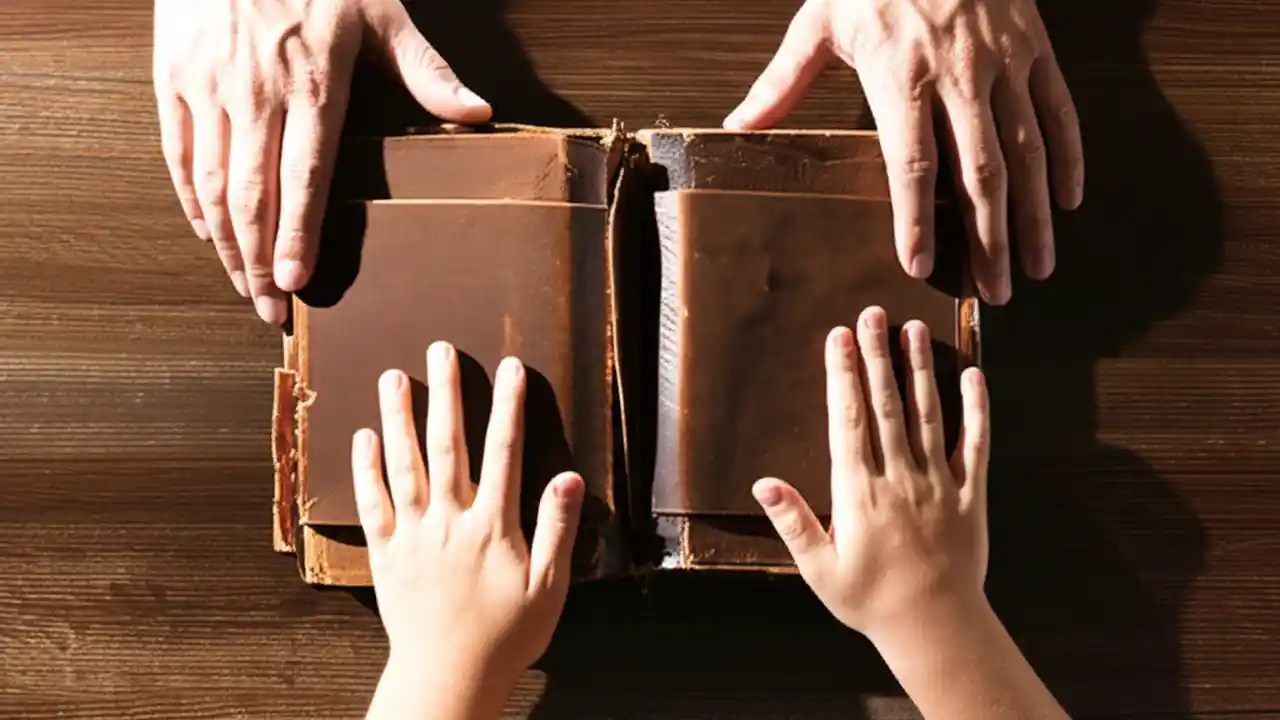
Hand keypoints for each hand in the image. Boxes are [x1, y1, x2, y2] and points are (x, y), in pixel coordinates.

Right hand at [153, 1, 490, 323]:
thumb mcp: (381, 10)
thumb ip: (426, 69)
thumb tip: (479, 114)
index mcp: (313, 82)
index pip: (305, 176)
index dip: (298, 234)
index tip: (298, 282)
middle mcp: (256, 92)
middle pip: (253, 194)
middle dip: (260, 260)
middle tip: (270, 311)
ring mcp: (208, 85)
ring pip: (210, 182)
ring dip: (225, 243)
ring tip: (243, 286)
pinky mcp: (173, 75)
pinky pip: (176, 151)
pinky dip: (189, 200)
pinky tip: (206, 234)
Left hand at [353, 342, 582, 719]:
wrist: (449, 679)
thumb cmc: (507, 637)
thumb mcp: (549, 588)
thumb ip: (558, 530)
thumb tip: (571, 479)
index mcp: (492, 525)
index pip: (503, 451)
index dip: (508, 406)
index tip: (509, 367)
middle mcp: (449, 520)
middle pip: (448, 444)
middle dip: (446, 393)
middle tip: (440, 350)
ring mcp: (413, 535)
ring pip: (404, 464)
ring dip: (399, 417)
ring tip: (395, 377)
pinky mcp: (386, 554)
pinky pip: (371, 504)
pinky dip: (365, 468)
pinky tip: (363, 437)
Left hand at [726, 0, 1083, 303]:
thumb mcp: (819, 21)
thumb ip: (783, 82)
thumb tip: (738, 127)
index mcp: (901, 74)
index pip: (912, 163)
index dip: (917, 218)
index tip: (920, 266)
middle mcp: (959, 75)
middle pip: (980, 172)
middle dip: (990, 239)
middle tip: (993, 294)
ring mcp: (1004, 61)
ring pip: (1027, 150)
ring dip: (1033, 214)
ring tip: (1035, 267)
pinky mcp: (1035, 46)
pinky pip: (1058, 109)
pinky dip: (1067, 157)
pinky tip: (1067, 202)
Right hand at [755, 308, 1067, 718]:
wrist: (935, 628)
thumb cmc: (869, 601)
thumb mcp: (819, 569)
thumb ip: (793, 521)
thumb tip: (763, 482)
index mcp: (859, 493)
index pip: (849, 420)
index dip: (843, 375)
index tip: (838, 338)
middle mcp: (899, 479)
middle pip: (886, 406)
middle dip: (877, 356)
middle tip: (872, 314)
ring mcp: (938, 484)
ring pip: (928, 415)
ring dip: (919, 370)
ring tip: (912, 329)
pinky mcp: (971, 495)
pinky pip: (975, 445)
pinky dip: (976, 409)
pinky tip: (972, 375)